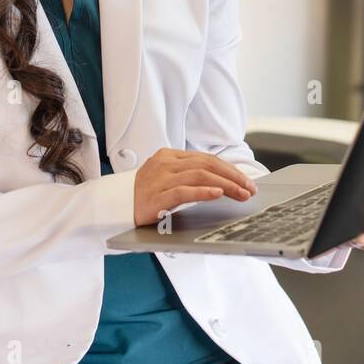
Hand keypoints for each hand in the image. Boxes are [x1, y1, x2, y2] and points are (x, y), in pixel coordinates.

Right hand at [134, 148, 256, 226]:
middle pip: (207, 165)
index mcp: (168, 156)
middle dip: (233, 176)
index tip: (246, 181)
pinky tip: (217, 193)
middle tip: (249, 188)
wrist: (113, 207)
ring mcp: (160, 179)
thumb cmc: (143, 195)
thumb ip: (188, 175)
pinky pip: (184, 191)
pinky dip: (203, 191)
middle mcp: (165, 164)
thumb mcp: (165, 178)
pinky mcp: (156, 197)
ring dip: (225, 185)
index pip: (206, 159)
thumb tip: (222, 181)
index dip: (229, 169)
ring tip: (241, 194)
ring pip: (200, 175)